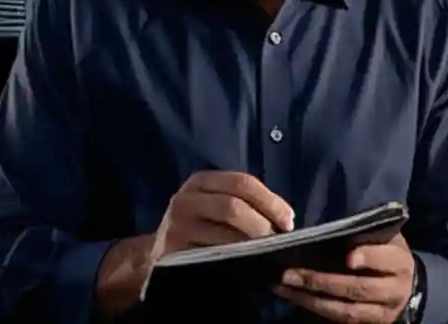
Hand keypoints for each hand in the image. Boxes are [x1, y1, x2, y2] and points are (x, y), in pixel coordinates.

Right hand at [148, 171, 295, 262]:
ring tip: (266, 255)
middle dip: (262, 225)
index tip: (289, 222)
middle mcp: (185, 199)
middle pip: (233, 206)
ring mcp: (178, 227)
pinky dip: (237, 262)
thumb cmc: (199, 226)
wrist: (159, 253)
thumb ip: (243, 202)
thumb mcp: (213, 203)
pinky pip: (215, 258)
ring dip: (253, 248)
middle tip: (278, 242)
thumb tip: (285, 217)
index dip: (270, 201)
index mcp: (199, 181)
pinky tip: (247, 266)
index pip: (241, 182)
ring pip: (225, 236)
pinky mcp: (176, 253)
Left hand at [272, 233, 414, 322]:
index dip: (369, 258)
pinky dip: (314, 309)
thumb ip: (362, 235)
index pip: (386, 260)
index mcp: (399, 263)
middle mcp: (394, 291)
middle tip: (290, 274)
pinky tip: (294, 297)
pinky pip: (340, 320)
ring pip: (346, 310)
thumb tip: (329, 231)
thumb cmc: (384, 251)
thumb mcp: (381, 238)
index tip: (349, 258)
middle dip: (322, 282)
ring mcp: (381, 313)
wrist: (403, 285)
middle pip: (358, 288)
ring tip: (284, 287)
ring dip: (311, 300)